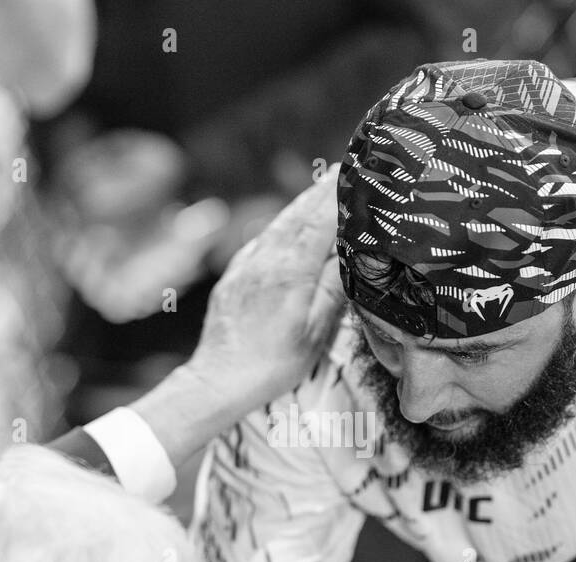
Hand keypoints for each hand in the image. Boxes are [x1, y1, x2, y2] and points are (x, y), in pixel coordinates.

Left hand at [187, 165, 344, 405]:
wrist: (220, 379)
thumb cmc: (273, 363)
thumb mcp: (315, 331)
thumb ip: (333, 287)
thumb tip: (350, 252)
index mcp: (290, 271)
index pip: (320, 221)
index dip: (338, 196)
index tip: (356, 173)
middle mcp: (266, 259)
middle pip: (298, 215)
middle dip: (320, 190)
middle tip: (342, 168)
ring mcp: (246, 265)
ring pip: (278, 225)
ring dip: (300, 204)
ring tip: (319, 186)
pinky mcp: (234, 276)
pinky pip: (262, 240)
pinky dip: (281, 225)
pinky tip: (287, 224)